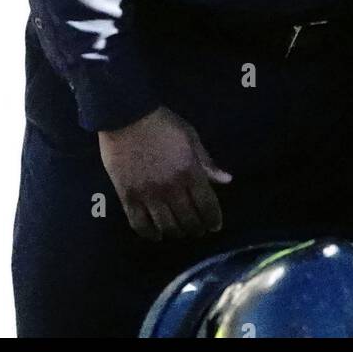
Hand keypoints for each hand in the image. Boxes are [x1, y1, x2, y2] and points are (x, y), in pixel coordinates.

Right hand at [98, 105, 231, 241]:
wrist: (126, 116)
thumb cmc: (162, 124)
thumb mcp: (190, 137)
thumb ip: (207, 162)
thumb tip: (227, 180)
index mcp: (189, 171)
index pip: (207, 205)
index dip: (213, 219)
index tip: (215, 226)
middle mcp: (171, 188)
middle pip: (188, 219)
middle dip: (197, 228)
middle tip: (199, 230)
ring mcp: (148, 195)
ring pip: (166, 226)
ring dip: (176, 233)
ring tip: (180, 232)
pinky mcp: (128, 197)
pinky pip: (140, 224)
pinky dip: (150, 234)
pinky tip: (157, 235)